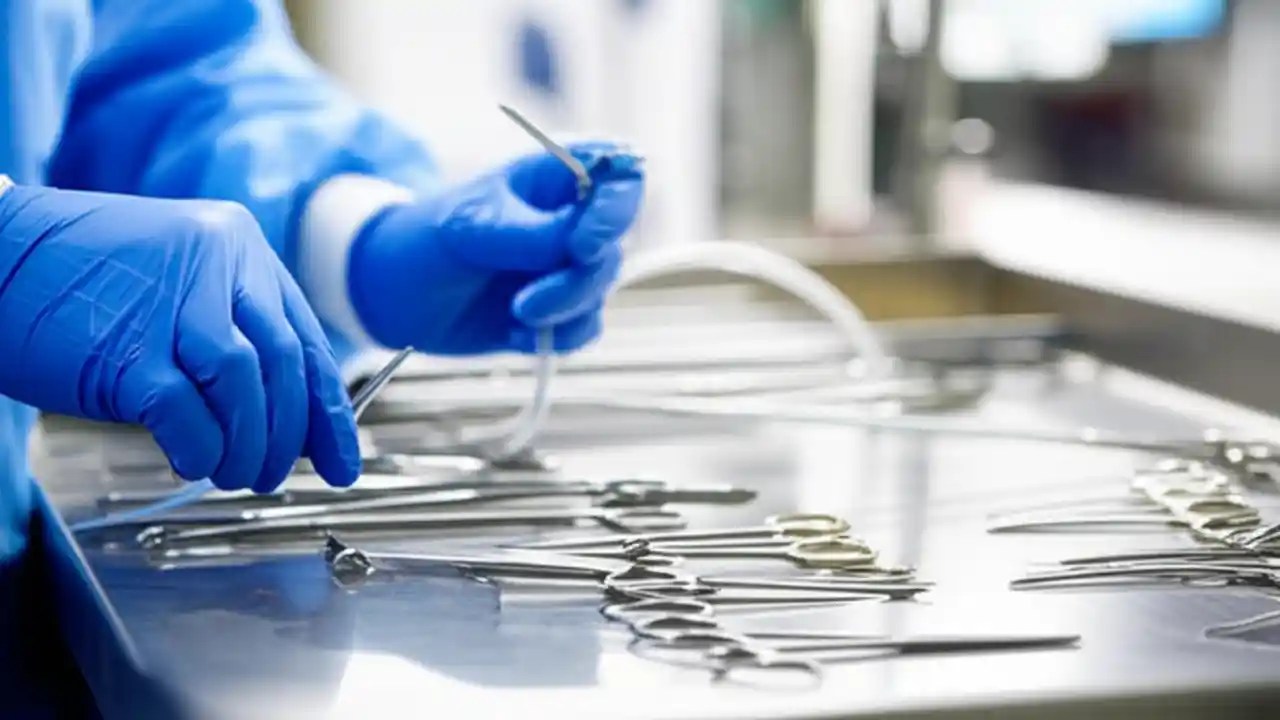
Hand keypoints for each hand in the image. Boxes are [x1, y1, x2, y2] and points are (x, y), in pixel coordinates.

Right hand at [0, 186, 360, 491]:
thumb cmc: (79, 283)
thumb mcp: (175, 286)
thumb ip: (236, 332)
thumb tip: (293, 421)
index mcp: (237, 243)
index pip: (306, 340)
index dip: (328, 413)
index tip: (343, 462)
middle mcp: (215, 260)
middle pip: (285, 366)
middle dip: (288, 437)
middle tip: (271, 475)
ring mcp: (170, 301)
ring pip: (247, 389)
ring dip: (247, 447)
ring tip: (230, 471)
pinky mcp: (127, 348)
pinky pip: (190, 416)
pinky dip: (200, 449)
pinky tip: (192, 459)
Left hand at [347, 142, 644, 354]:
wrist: (396, 294)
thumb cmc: (428, 238)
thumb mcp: (472, 227)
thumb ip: (531, 234)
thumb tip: (578, 250)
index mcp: (559, 173)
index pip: (623, 176)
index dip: (616, 211)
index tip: (580, 246)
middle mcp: (574, 216)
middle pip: (615, 245)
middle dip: (575, 281)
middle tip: (526, 300)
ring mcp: (569, 264)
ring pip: (601, 292)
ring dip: (562, 312)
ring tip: (514, 314)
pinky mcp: (561, 309)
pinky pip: (586, 328)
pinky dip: (557, 338)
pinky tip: (516, 333)